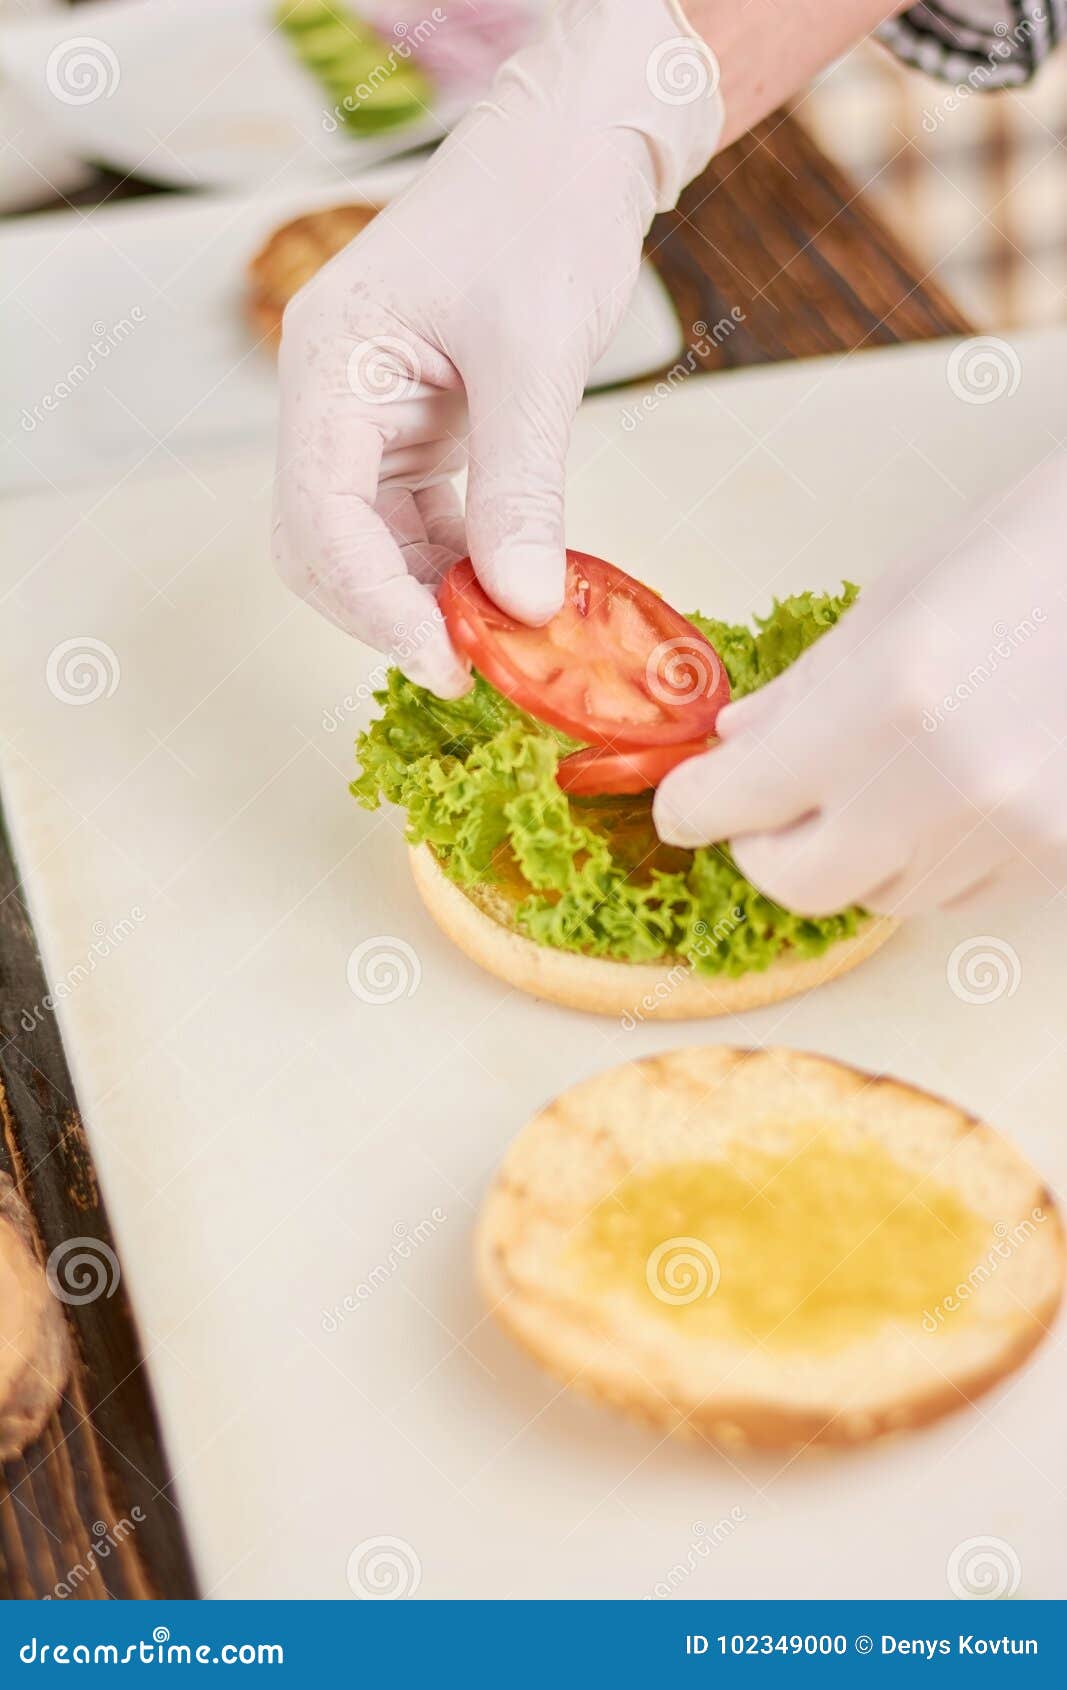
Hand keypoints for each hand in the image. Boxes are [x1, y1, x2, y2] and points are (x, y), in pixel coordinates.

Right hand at [273, 0, 721, 696]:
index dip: (376, 605)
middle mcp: (331, 400)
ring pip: (368, 547)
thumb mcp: (535, 354)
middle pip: (323, 546)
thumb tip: (521, 606)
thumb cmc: (543, 212)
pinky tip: (509, 588)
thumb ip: (521, 485)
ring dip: (428, 599)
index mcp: (329, 364)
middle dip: (392, 613)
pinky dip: (456, 567)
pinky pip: (414, 526)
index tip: (448, 664)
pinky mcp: (412, 434)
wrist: (570, 149)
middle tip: (475, 667)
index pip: (318, 517)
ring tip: (503, 638)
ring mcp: (366, 420)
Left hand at [654, 457, 1066, 914]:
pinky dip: (925, 858)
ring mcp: (1014, 834)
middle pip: (798, 884)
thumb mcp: (897, 600)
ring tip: (874, 781)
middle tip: (762, 807)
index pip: (739, 801)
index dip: (692, 806)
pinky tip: (943, 793)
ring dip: (851, 853)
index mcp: (886, 702)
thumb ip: (804, 690)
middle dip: (762, 848)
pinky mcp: (1058, 858)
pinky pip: (955, 893)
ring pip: (879, 897)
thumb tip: (735, 747)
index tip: (683, 803)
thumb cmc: (1032, 552)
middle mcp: (946, 788)